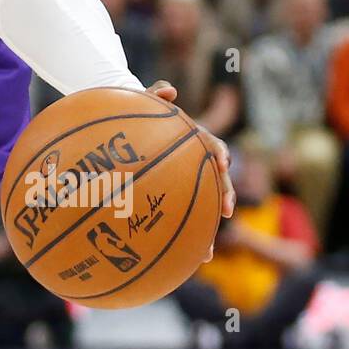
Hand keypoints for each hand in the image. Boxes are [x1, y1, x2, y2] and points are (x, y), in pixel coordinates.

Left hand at [146, 79, 235, 260]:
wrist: (122, 126)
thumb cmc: (133, 112)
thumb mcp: (140, 100)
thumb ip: (153, 93)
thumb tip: (169, 89)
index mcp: (188, 138)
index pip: (210, 144)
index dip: (219, 153)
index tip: (222, 163)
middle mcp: (191, 160)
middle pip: (214, 179)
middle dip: (223, 194)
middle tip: (226, 209)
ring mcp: (182, 179)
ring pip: (201, 204)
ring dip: (205, 226)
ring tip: (204, 250)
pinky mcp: (168, 195)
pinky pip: (179, 216)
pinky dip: (183, 236)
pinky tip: (180, 258)